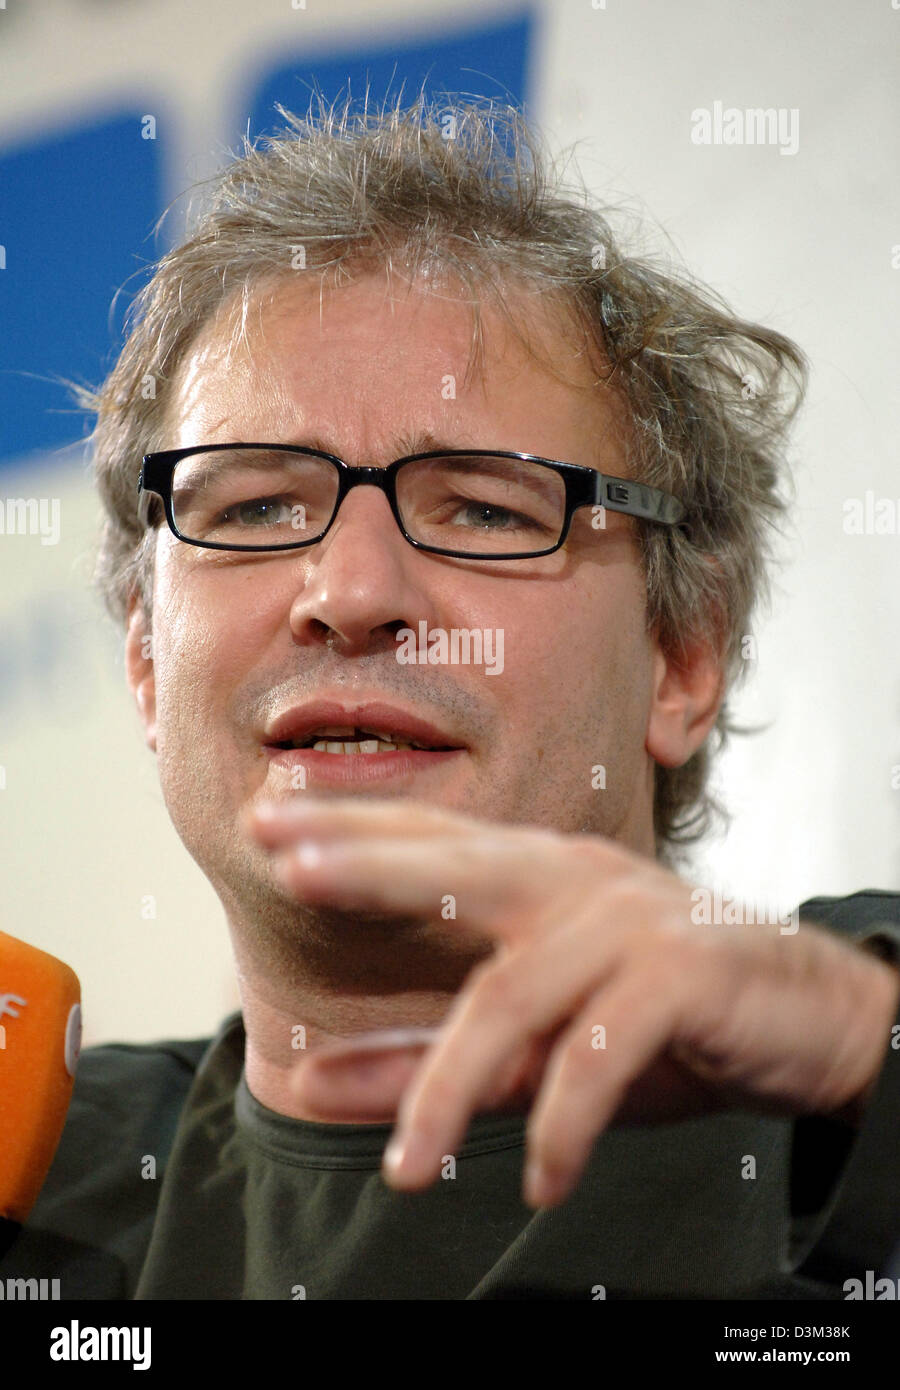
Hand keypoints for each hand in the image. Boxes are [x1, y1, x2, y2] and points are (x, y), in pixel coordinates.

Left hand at [248, 797, 899, 1208]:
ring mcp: (628, 921)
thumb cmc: (657, 1020)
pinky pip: (601, 1050)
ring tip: (410, 1172)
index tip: (266, 822)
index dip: (348, 830)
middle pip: (458, 867)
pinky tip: (542, 1182)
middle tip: (295, 866)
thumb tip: (304, 1082)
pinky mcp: (684, 970)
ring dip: (453, 1090)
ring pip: (514, 995)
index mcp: (535, 878)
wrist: (806, 1018)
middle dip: (373, 864)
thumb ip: (420, 1061)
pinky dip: (564, 1123)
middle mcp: (575, 882)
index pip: (427, 843)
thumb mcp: (528, 1048)